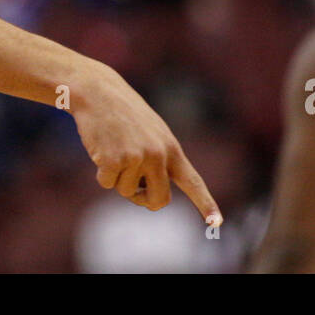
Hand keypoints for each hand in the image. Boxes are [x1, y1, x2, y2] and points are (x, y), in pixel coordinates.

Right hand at [69, 63, 221, 225]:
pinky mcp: (115, 160)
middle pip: (158, 200)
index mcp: (171, 148)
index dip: (206, 204)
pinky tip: (101, 148)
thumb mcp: (151, 133)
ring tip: (113, 149)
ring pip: (126, 192)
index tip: (216, 222)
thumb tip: (154, 199)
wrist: (98, 92)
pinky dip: (101, 172)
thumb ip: (159, 161)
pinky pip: (106, 183)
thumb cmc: (124, 114)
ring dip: (116, 178)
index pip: (193, 181)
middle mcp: (158, 155)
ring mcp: (137, 158)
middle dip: (143, 200)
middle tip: (132, 186)